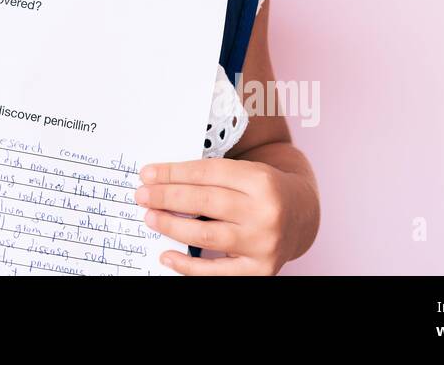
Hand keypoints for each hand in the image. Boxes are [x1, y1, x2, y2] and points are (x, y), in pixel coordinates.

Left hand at [134, 157, 311, 274]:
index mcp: (260, 180)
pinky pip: (216, 272)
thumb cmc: (263, 190)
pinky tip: (167, 254)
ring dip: (172, 226)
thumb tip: (160, 181)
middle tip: (142, 195)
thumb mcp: (246, 171)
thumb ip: (210, 176)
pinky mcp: (260, 270)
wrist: (301, 215)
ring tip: (151, 218)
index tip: (147, 174)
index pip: (207, 173)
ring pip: (206, 235)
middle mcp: (265, 212)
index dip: (173, 173)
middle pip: (204, 202)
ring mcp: (263, 244)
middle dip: (167, 197)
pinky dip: (187, 266)